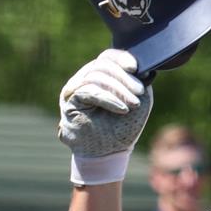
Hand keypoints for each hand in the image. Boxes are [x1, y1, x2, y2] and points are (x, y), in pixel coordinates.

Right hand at [57, 49, 153, 183]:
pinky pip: (88, 91)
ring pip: (95, 76)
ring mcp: (74, 89)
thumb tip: (141, 66)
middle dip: (124, 77)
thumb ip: (139, 82)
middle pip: (102, 65)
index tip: (135, 67)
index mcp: (100, 76)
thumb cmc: (123, 126)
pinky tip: (121, 109)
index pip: (107, 57)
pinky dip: (108, 99)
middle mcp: (84, 79)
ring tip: (134, 104)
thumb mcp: (139, 100)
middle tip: (139, 92)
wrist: (109, 152)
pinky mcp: (69, 101)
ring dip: (119, 89)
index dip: (121, 58)